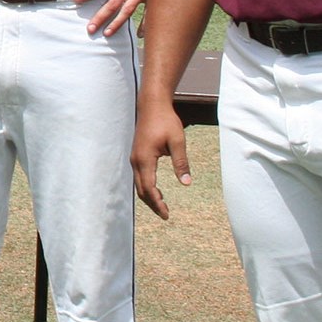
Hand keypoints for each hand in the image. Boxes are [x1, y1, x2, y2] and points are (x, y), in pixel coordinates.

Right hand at [130, 99, 190, 218]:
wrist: (152, 105)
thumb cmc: (165, 121)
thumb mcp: (177, 142)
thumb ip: (181, 163)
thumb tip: (186, 183)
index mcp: (145, 159)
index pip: (149, 188)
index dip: (157, 203)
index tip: (167, 215)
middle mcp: (136, 160)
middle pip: (141, 190)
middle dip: (152, 204)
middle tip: (165, 215)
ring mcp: (135, 157)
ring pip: (139, 184)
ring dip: (149, 196)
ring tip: (162, 205)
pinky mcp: (137, 154)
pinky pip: (139, 176)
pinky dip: (147, 186)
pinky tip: (156, 190)